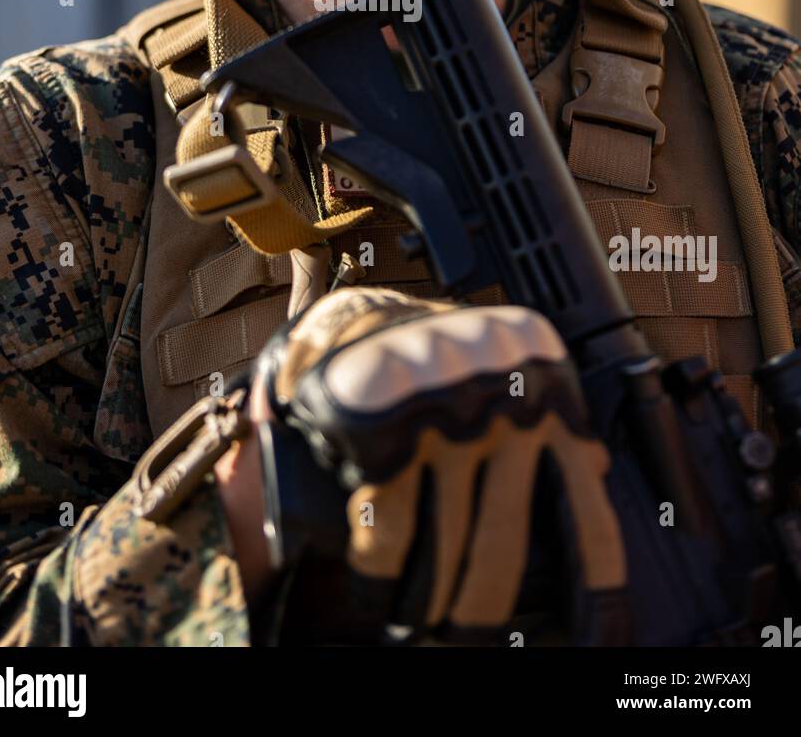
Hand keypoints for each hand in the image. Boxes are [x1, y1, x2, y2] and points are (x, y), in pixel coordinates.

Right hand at [262, 288, 626, 638]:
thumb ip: (557, 425)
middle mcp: (507, 408)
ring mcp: (445, 419)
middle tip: (467, 639)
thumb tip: (599, 475)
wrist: (363, 321)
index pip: (589, 523)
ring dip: (424, 604)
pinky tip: (373, 589)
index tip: (596, 643)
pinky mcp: (385, 432)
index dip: (596, 601)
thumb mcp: (520, 374)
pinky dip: (378, 576)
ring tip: (414, 622)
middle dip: (480, 614)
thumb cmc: (450, 361)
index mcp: (553, 401)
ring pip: (444, 552)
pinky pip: (389, 534)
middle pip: (505, 553)